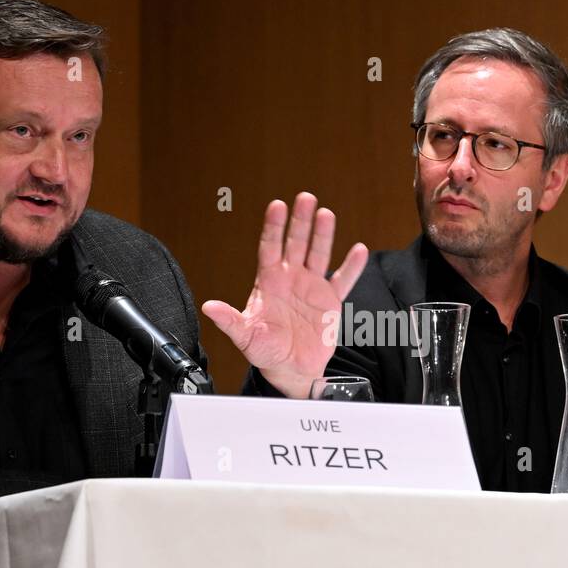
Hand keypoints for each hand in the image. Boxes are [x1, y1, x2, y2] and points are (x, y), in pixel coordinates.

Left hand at [202, 192, 367, 398]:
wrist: (291, 368)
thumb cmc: (266, 351)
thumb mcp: (245, 336)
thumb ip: (230, 320)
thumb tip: (208, 307)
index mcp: (269, 282)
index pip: (270, 248)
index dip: (273, 227)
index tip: (277, 206)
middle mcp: (291, 278)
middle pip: (295, 243)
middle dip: (300, 221)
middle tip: (305, 198)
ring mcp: (311, 286)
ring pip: (319, 254)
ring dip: (323, 234)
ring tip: (326, 214)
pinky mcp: (330, 300)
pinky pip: (343, 280)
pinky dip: (352, 266)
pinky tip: (359, 250)